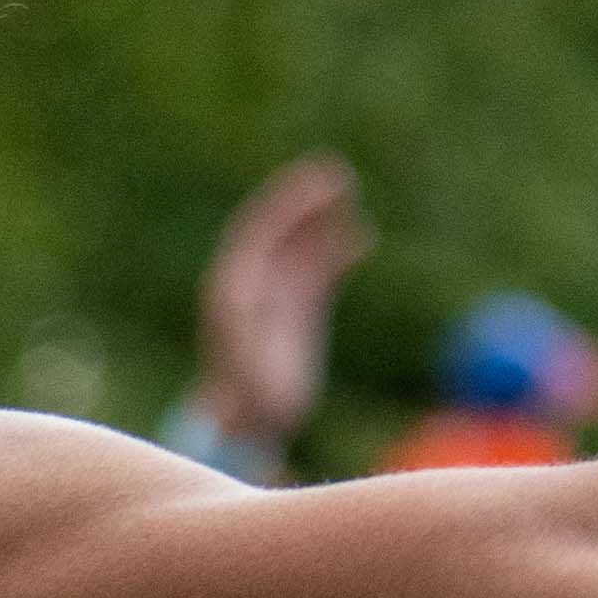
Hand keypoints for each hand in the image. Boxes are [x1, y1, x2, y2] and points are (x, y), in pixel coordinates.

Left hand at [189, 152, 366, 445]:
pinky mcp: (300, 312)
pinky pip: (321, 271)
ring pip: (302, 246)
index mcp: (234, 287)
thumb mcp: (245, 365)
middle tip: (337, 174)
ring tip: (348, 193)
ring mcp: (278, 296)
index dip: (285, 203)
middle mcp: (253, 285)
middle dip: (306, 202)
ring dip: (324, 221)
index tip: (313, 182)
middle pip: (280, 230)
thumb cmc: (247, 400)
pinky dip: (338, 252)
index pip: (258, 230)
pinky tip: (364, 238)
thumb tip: (248, 305)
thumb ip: (248, 334)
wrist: (252, 424)